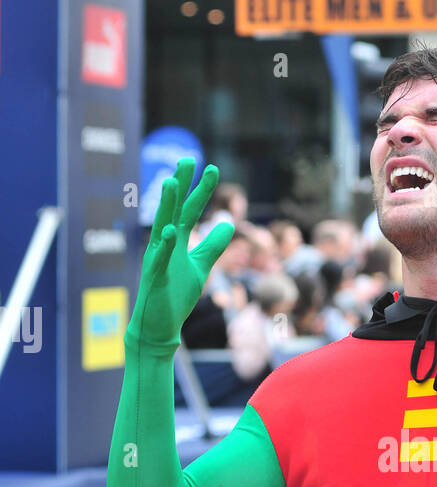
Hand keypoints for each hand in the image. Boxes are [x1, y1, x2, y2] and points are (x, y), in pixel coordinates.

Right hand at [126, 160, 234, 350]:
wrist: (158, 325)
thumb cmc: (176, 295)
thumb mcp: (201, 267)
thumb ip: (213, 245)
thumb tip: (229, 224)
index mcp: (176, 241)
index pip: (189, 210)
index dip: (200, 191)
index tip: (211, 168)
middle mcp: (164, 245)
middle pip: (174, 210)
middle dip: (181, 186)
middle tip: (188, 160)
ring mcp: (158, 259)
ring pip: (162, 227)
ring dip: (166, 207)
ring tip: (171, 183)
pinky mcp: (156, 278)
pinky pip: (161, 260)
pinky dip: (165, 247)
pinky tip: (170, 232)